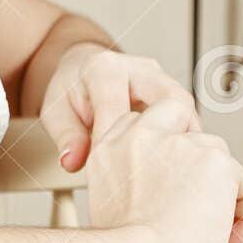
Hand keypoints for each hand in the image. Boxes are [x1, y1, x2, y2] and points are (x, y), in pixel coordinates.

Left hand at [40, 44, 201, 172]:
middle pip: (169, 98)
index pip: (115, 108)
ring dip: (182, 137)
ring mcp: (159, 77)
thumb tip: (73, 161)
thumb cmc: (71, 92)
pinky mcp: (170, 91)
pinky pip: (186, 114)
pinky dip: (183, 137)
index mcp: (105, 68)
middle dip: (167, 136)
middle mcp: (138, 67)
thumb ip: (65, 135)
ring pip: (184, 106)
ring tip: (173, 170)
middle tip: (158, 172)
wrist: (83, 71)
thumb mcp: (56, 110)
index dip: (113, 144)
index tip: (109, 175)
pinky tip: (176, 163)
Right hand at [86, 97, 242, 242]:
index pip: (137, 124)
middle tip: (199, 187)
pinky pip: (240, 181)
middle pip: (175, 114)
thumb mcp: (110, 208)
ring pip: (214, 150)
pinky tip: (229, 237)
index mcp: (109, 148)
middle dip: (190, 145)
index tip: (167, 182)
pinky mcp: (213, 159)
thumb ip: (132, 187)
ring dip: (218, 186)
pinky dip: (242, 211)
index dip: (158, 148)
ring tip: (214, 229)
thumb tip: (161, 202)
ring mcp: (178, 144)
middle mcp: (140, 137)